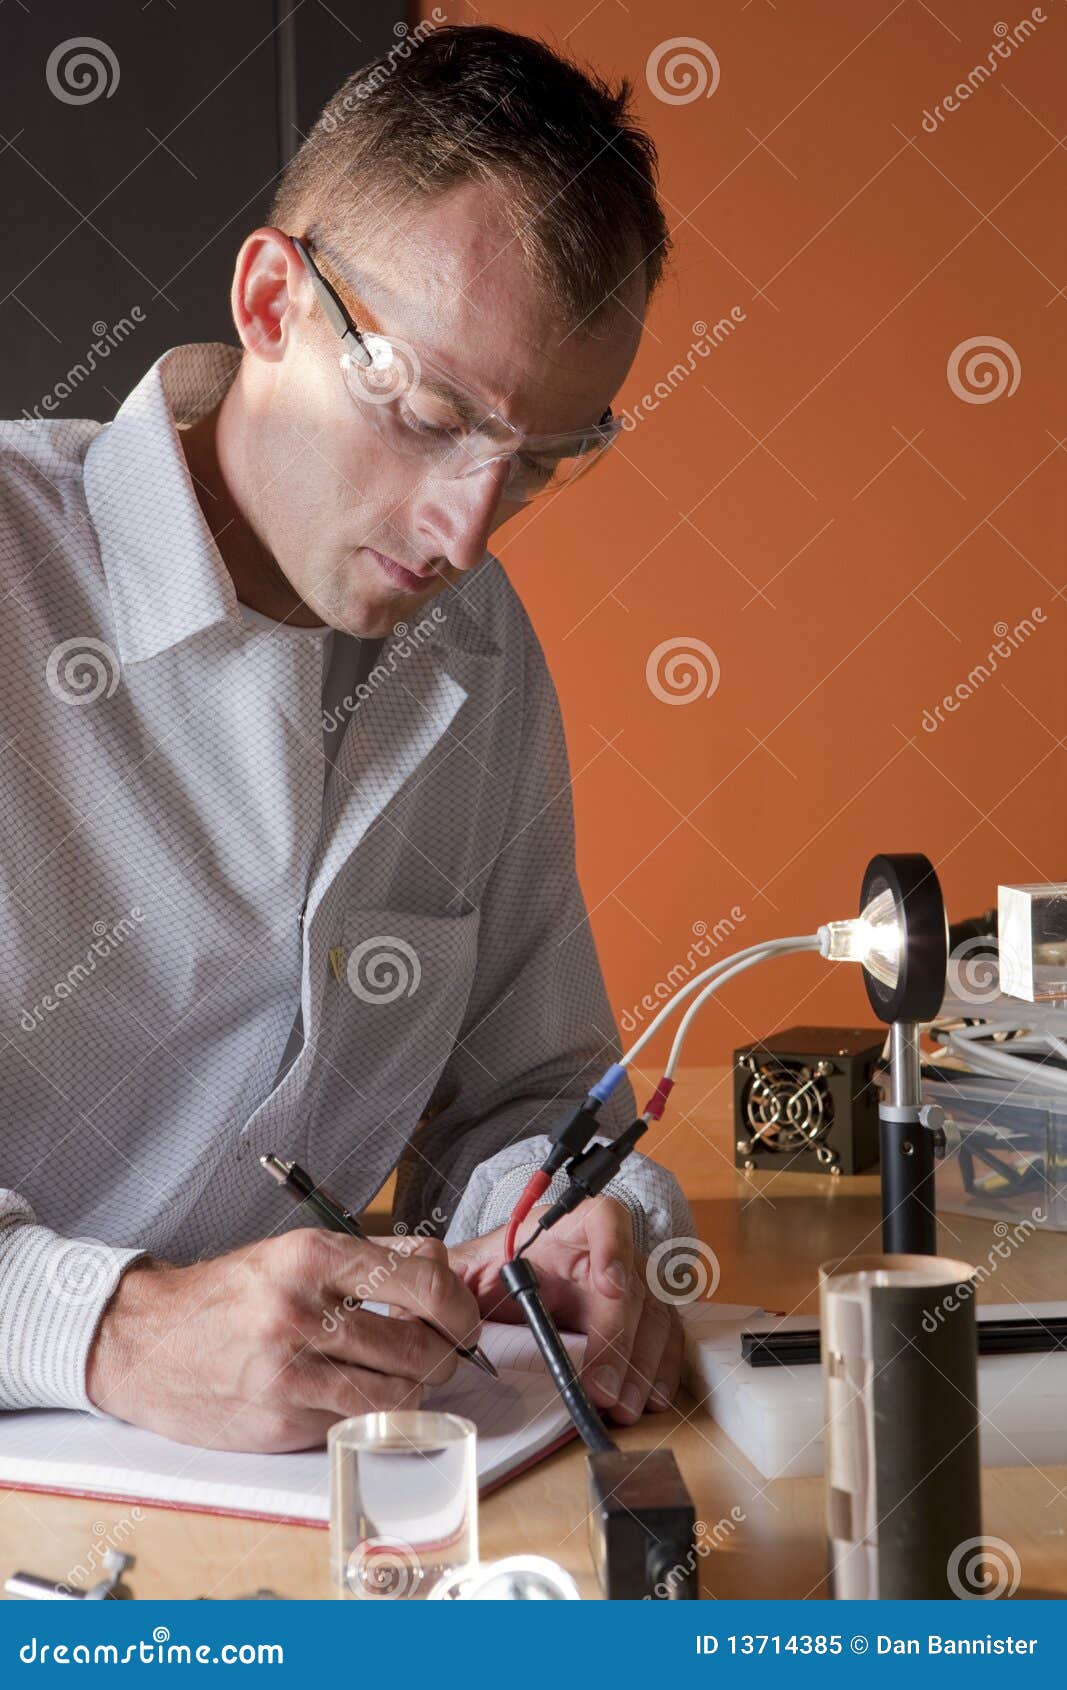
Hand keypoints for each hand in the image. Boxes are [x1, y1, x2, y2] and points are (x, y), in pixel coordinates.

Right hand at [86, 1230, 481, 1451]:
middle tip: (440, 1352)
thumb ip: (375, 1256)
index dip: (459, 1308)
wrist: (146, 1341)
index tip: (464, 1319)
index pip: (422, 1284)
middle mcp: (301, 1310)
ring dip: (414, 1389)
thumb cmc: (229, 1296)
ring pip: (397, 1393)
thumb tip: (441, 1268)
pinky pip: (357, 1422)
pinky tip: (357, 1395)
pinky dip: (371, 1413)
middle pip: (419, 1346)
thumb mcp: (297, 1252)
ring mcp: (290, 1371)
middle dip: (444, 1355)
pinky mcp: (280, 1420)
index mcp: (312, 1256)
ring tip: (401, 1375)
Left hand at [448, 1195, 682, 1423]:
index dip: (613, 1247)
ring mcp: (629, 1283)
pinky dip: (658, 1371)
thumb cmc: (489, 1274)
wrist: (501, 1289)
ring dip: (642, 1366)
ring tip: (622, 1406)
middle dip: (620, 1339)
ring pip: (653, 1316)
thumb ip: (456, 1280)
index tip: (609, 1285)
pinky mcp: (639, 1317)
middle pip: (632, 1284)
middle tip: (603, 1389)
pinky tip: (649, 1399)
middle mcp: (605, 1251)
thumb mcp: (468, 1270)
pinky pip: (663, 1339)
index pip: (603, 1218)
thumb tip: (439, 1296)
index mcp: (565, 1228)